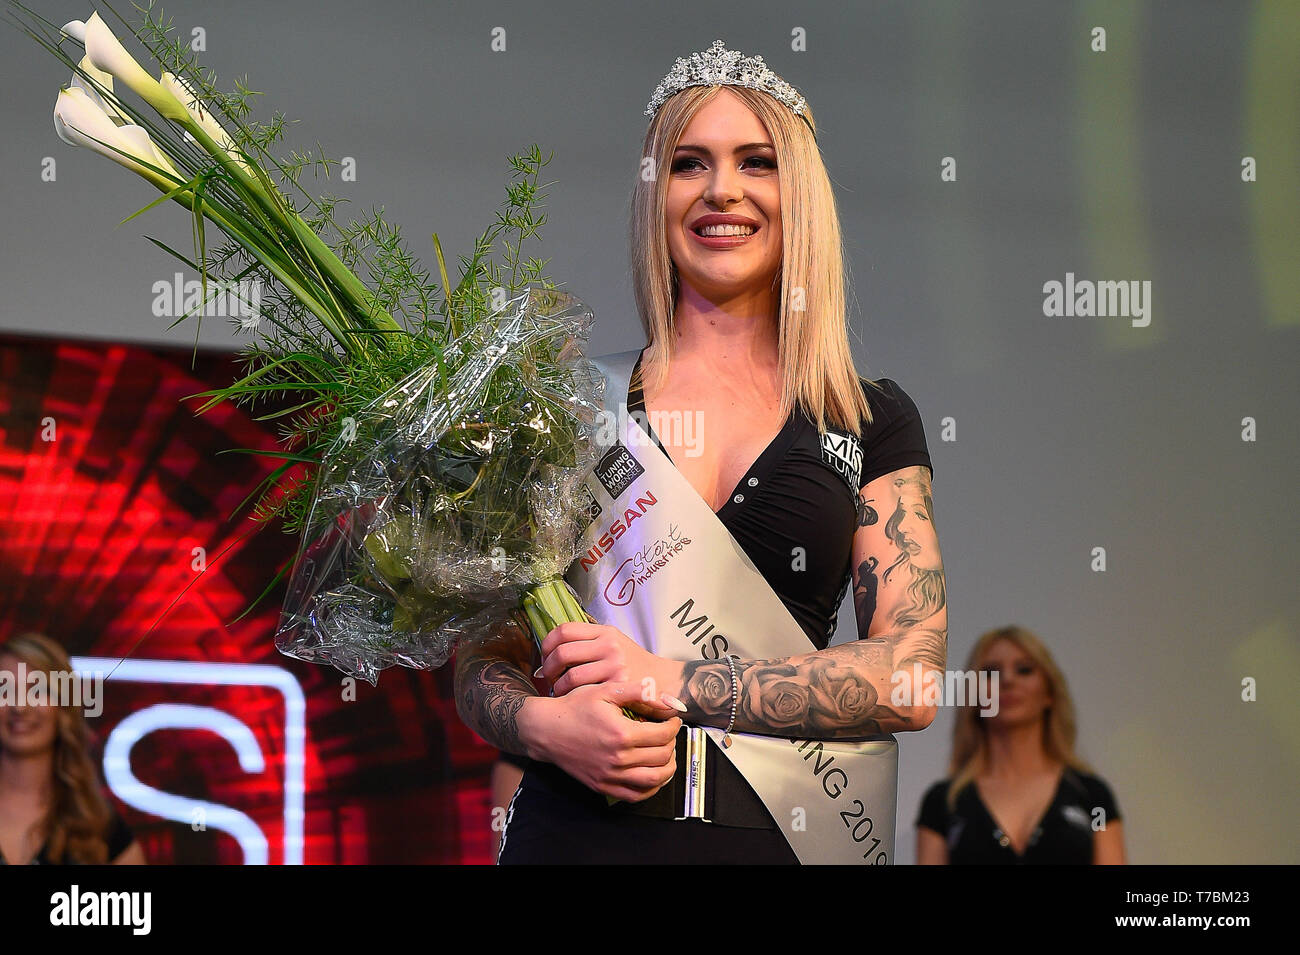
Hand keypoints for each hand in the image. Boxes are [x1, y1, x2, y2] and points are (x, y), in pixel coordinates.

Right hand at [518, 683, 681, 801]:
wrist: (547, 730)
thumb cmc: (576, 707)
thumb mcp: (607, 691)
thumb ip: (640, 693)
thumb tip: (671, 701)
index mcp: (622, 734)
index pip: (663, 735)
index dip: (674, 726)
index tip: (672, 720)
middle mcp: (618, 758)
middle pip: (662, 757)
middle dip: (672, 743)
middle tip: (668, 734)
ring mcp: (610, 776)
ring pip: (654, 780)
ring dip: (668, 768)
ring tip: (667, 754)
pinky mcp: (602, 786)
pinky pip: (635, 795)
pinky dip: (651, 788)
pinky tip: (653, 774)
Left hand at [538, 621, 685, 714]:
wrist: (664, 682)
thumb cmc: (635, 666)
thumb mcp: (616, 644)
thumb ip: (591, 641)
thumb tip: (554, 646)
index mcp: (606, 632)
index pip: (564, 630)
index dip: (547, 644)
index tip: (545, 656)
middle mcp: (609, 645)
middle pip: (562, 652)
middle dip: (548, 667)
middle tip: (547, 677)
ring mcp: (614, 665)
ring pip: (570, 675)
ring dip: (557, 686)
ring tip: (558, 691)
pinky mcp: (617, 686)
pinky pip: (583, 691)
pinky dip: (571, 697)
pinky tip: (572, 699)